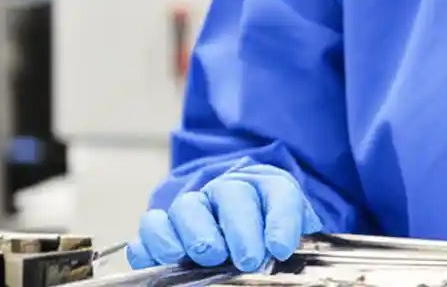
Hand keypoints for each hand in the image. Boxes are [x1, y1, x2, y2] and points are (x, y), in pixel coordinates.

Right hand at [127, 164, 323, 271]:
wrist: (237, 221)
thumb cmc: (268, 231)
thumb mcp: (292, 231)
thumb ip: (295, 235)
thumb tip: (291, 250)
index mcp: (267, 188)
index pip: (280, 193)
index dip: (282, 220)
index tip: (280, 249)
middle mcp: (226, 192)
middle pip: (231, 194)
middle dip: (240, 227)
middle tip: (248, 258)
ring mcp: (192, 209)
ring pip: (186, 206)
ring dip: (196, 231)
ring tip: (207, 256)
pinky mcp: (162, 229)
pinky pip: (151, 226)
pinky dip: (154, 242)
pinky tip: (166, 259)